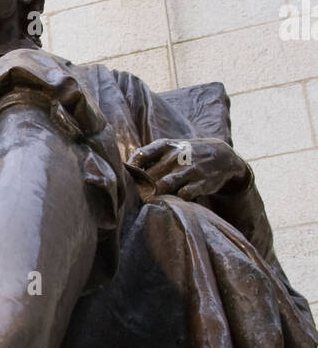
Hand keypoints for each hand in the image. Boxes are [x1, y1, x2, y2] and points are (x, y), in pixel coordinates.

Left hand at [127, 137, 250, 201]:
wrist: (222, 157)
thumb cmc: (187, 154)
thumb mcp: (170, 147)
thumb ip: (149, 156)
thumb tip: (124, 168)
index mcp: (165, 145)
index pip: (140, 155)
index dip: (130, 170)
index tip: (127, 179)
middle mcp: (176, 156)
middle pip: (149, 176)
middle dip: (140, 188)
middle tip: (135, 196)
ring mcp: (189, 169)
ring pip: (164, 185)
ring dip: (155, 195)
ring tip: (150, 201)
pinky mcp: (201, 183)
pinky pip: (183, 195)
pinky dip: (175, 200)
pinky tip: (172, 201)